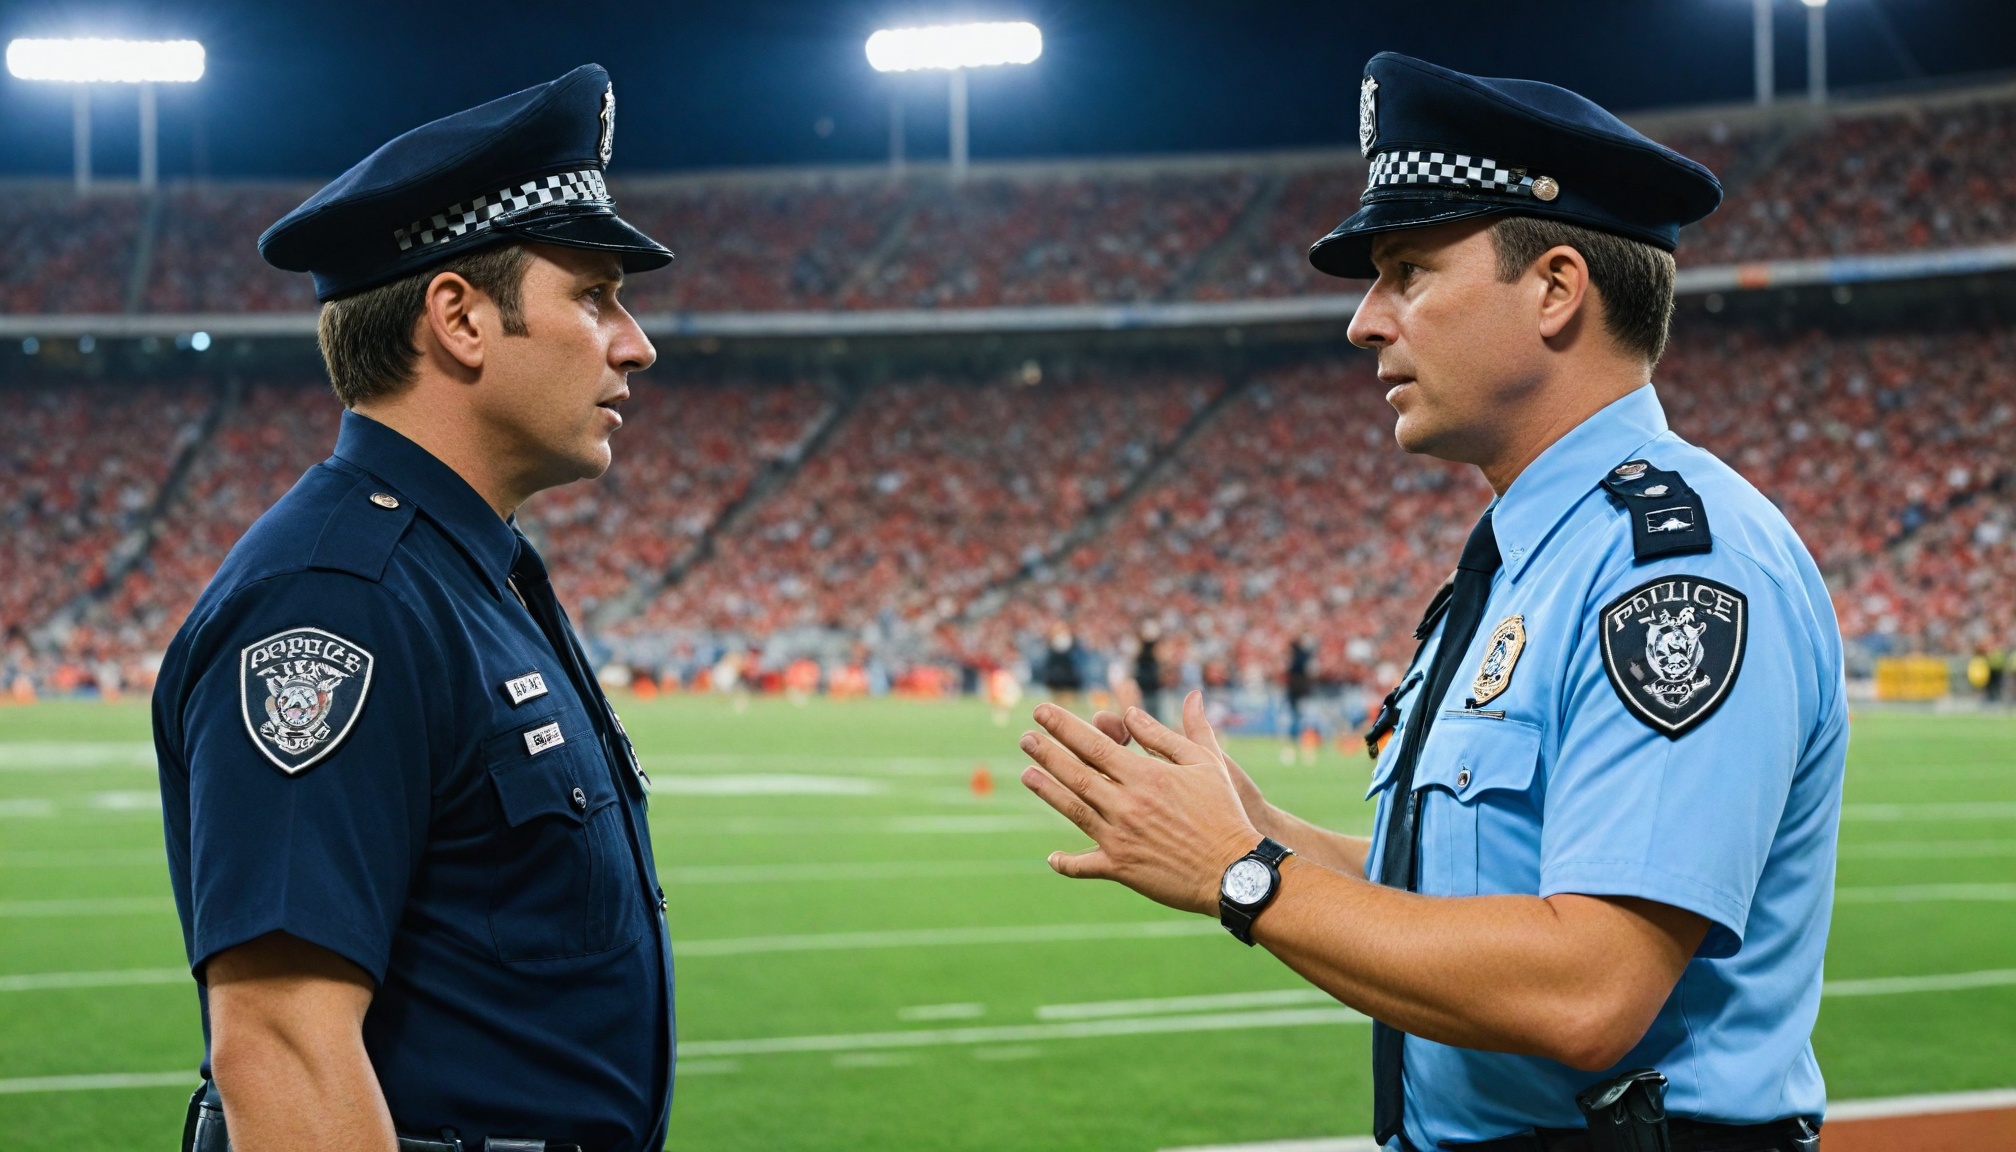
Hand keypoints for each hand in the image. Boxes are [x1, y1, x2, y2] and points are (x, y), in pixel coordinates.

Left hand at [1019, 691, 1260, 915]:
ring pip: (1074, 809)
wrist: (1234, 871)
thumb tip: (1135, 708)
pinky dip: (1067, 863)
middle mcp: (1126, 804)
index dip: (1064, 727)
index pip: (1093, 744)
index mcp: (1145, 775)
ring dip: (1047, 791)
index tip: (1041, 712)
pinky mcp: (1121, 868)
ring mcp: (1120, 837)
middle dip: (1047, 753)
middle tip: (1024, 738)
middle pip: (1076, 774)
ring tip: (1026, 774)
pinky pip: (1086, 865)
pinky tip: (1052, 858)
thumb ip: (1168, 734)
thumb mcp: (1205, 763)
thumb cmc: (1225, 812)